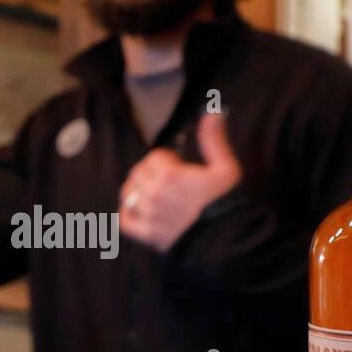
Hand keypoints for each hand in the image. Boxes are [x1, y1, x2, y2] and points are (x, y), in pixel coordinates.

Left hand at [118, 112, 241, 252]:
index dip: (167, 158)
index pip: (154, 157)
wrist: (226, 239)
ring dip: (137, 189)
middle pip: (138, 173)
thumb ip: (213, 140)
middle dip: (150, 171)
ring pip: (129, 193)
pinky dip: (127, 213)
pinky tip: (137, 209)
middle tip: (166, 178)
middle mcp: (154, 194)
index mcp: (170, 175)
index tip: (179, 165)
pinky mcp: (147, 235)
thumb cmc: (226, 202)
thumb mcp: (225, 168)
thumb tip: (212, 112)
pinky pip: (125, 221)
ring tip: (151, 191)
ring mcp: (148, 216)